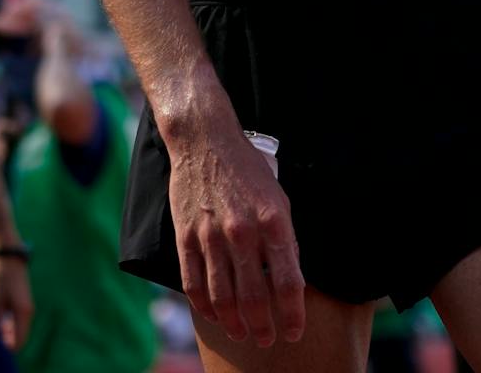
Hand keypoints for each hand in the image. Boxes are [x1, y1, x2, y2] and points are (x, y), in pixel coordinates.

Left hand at [0, 254, 32, 351]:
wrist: (8, 257)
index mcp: (23, 313)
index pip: (18, 343)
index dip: (5, 349)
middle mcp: (29, 313)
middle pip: (19, 338)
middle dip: (4, 342)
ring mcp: (28, 308)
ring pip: (18, 330)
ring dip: (5, 333)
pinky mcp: (24, 304)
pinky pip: (17, 322)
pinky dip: (8, 325)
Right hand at [166, 120, 305, 349]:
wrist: (205, 140)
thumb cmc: (247, 169)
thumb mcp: (279, 198)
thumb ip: (284, 238)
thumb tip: (290, 276)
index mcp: (273, 222)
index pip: (288, 281)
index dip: (293, 314)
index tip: (294, 331)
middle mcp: (243, 232)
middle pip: (255, 297)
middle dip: (264, 326)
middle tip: (268, 340)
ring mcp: (211, 236)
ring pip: (223, 297)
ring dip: (235, 324)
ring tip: (243, 334)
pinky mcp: (186, 236)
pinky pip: (194, 283)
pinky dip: (205, 306)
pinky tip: (214, 316)